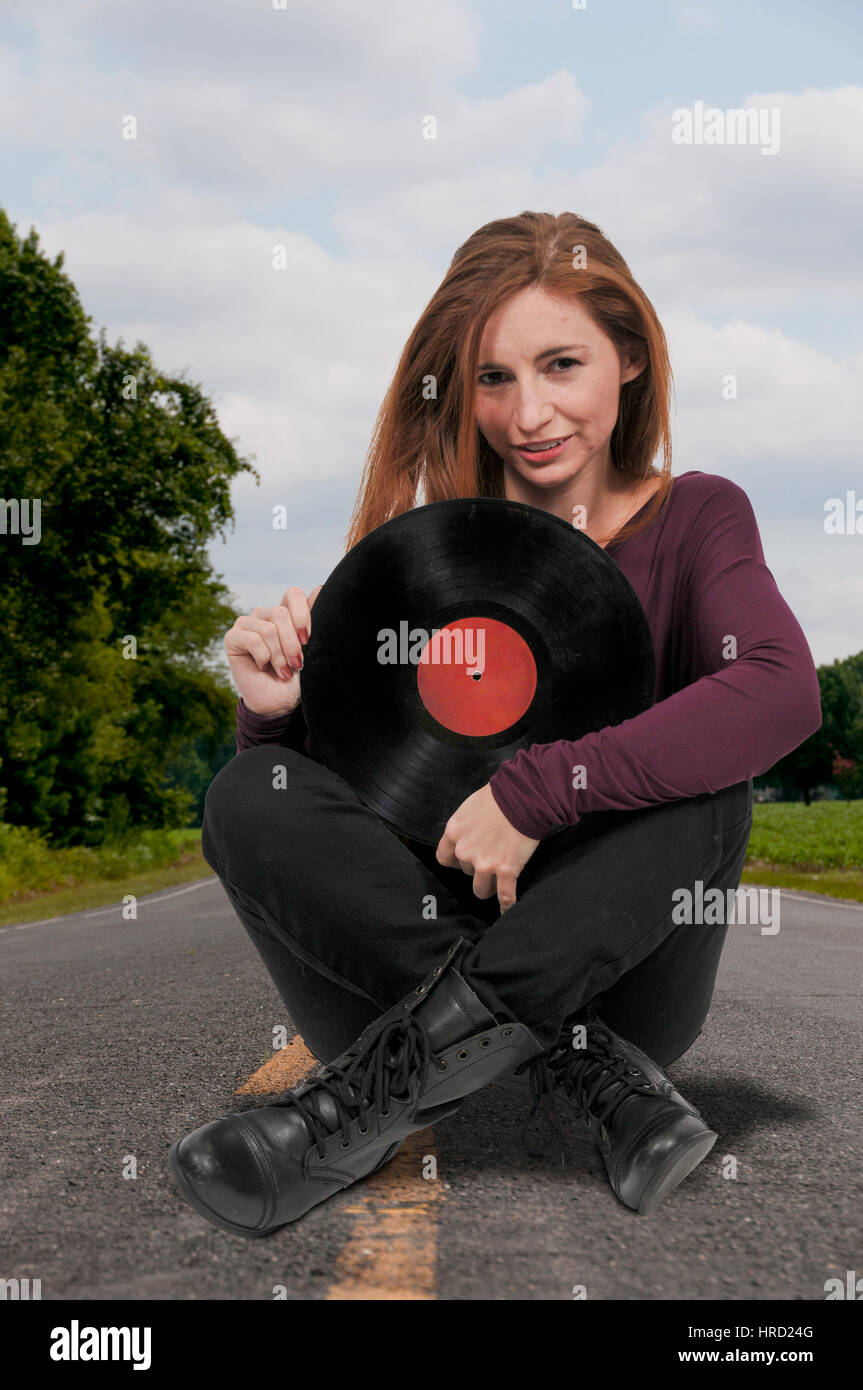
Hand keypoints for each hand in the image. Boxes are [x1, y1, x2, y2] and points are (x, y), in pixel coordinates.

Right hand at [225, 584, 321, 716]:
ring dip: (279, 655)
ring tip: (283, 671)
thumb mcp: (312, 647)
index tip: (308, 640)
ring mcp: (247, 624)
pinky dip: (263, 657)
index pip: (293, 594)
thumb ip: (314, 618)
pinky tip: (263, 667)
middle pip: (281, 613)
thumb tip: (320, 588)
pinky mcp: (232, 637)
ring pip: (268, 628)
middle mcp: (266, 614)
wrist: (281, 702)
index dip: (302, 615)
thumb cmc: (299, 676)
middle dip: (292, 643)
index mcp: (286, 612)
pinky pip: (252, 639)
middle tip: (297, 664)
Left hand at [435, 783, 539, 913]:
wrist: (523, 797)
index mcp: (454, 833)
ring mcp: (485, 864)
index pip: (444, 859)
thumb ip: (466, 826)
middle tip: (492, 856)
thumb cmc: (499, 797)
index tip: (465, 860)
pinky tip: (507, 909)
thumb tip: (470, 834)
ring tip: (498, 882)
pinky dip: (507, 905)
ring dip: (489, 887)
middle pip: (467, 872)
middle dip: (478, 868)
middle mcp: (465, 852)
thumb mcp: (470, 807)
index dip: (456, 862)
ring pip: (481, 889)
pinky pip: (505, 896)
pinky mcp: (506, 871)